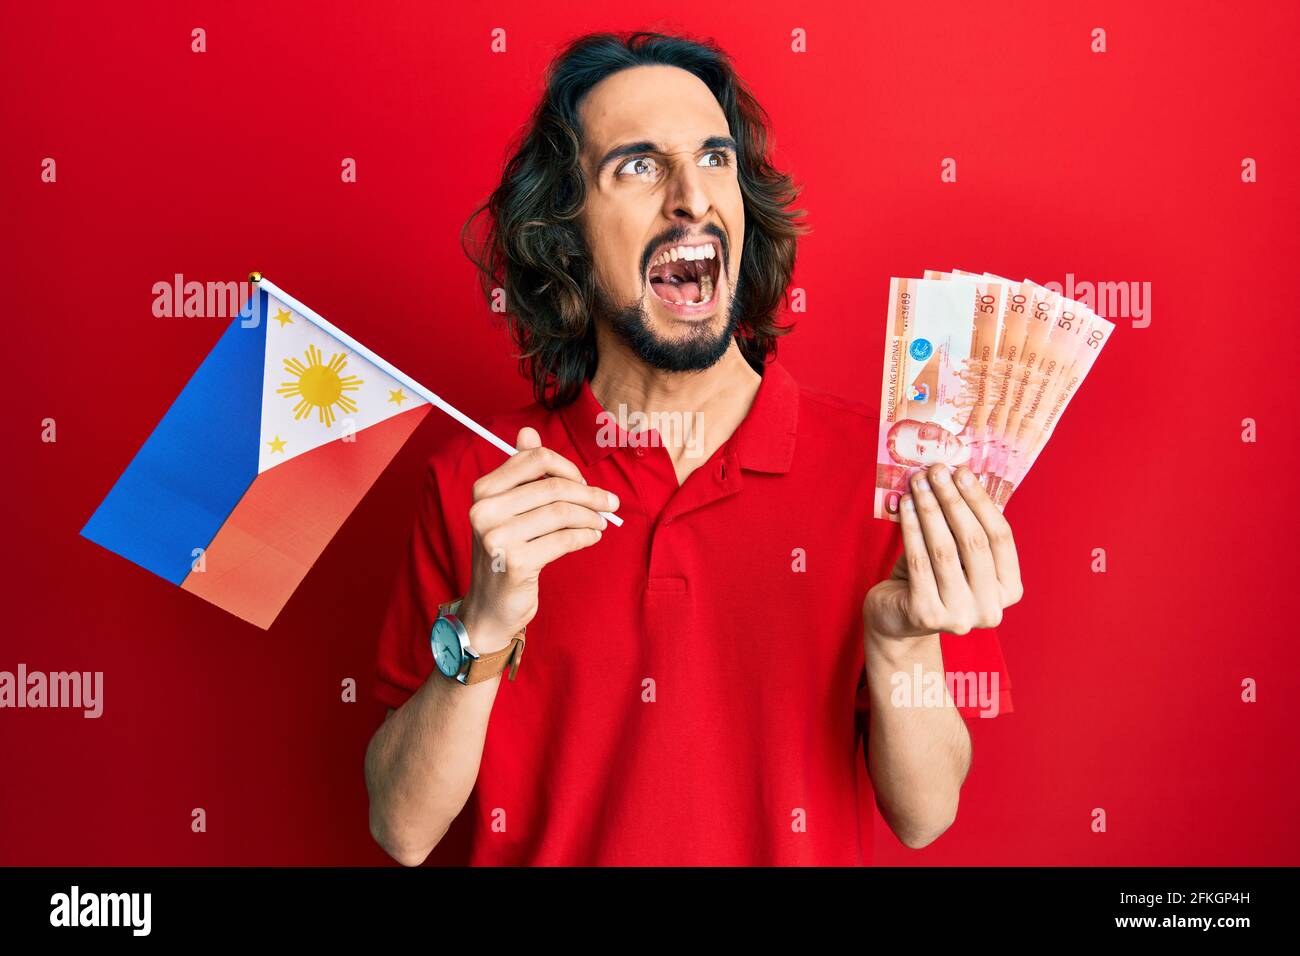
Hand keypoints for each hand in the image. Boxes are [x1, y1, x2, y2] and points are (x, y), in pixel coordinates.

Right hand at [459, 427, 618, 650]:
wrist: (491, 605)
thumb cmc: (507, 552)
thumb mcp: (508, 510)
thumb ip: (520, 472)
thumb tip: (528, 432)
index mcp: (483, 490)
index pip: (534, 459)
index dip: (568, 468)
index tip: (584, 482)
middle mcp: (484, 511)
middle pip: (553, 486)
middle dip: (589, 493)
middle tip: (610, 502)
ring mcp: (498, 537)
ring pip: (562, 512)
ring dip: (591, 516)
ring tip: (601, 523)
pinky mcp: (516, 562)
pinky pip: (565, 539)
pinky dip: (586, 536)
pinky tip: (592, 537)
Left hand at [864, 462, 1022, 639]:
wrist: (898, 618)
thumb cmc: (933, 578)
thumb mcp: (957, 554)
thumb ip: (965, 526)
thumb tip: (957, 476)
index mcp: (1009, 590)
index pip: (1000, 537)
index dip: (981, 502)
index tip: (962, 472)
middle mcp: (990, 609)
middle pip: (974, 542)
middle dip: (953, 500)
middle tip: (937, 471)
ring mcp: (960, 616)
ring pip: (944, 550)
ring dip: (929, 509)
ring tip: (918, 483)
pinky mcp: (927, 616)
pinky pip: (919, 561)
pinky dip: (911, 528)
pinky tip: (905, 505)